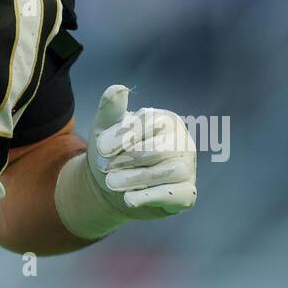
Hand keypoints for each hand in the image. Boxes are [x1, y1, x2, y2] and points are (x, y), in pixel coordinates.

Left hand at [86, 84, 196, 220]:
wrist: (112, 185)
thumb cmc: (112, 150)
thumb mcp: (104, 128)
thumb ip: (110, 108)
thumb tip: (118, 88)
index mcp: (165, 120)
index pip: (149, 123)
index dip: (123, 136)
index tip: (100, 148)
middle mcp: (182, 142)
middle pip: (159, 149)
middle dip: (129, 159)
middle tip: (105, 168)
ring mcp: (187, 168)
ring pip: (167, 173)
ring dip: (135, 178)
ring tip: (111, 183)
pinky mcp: (187, 194)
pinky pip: (175, 195)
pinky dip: (150, 196)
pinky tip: (129, 199)